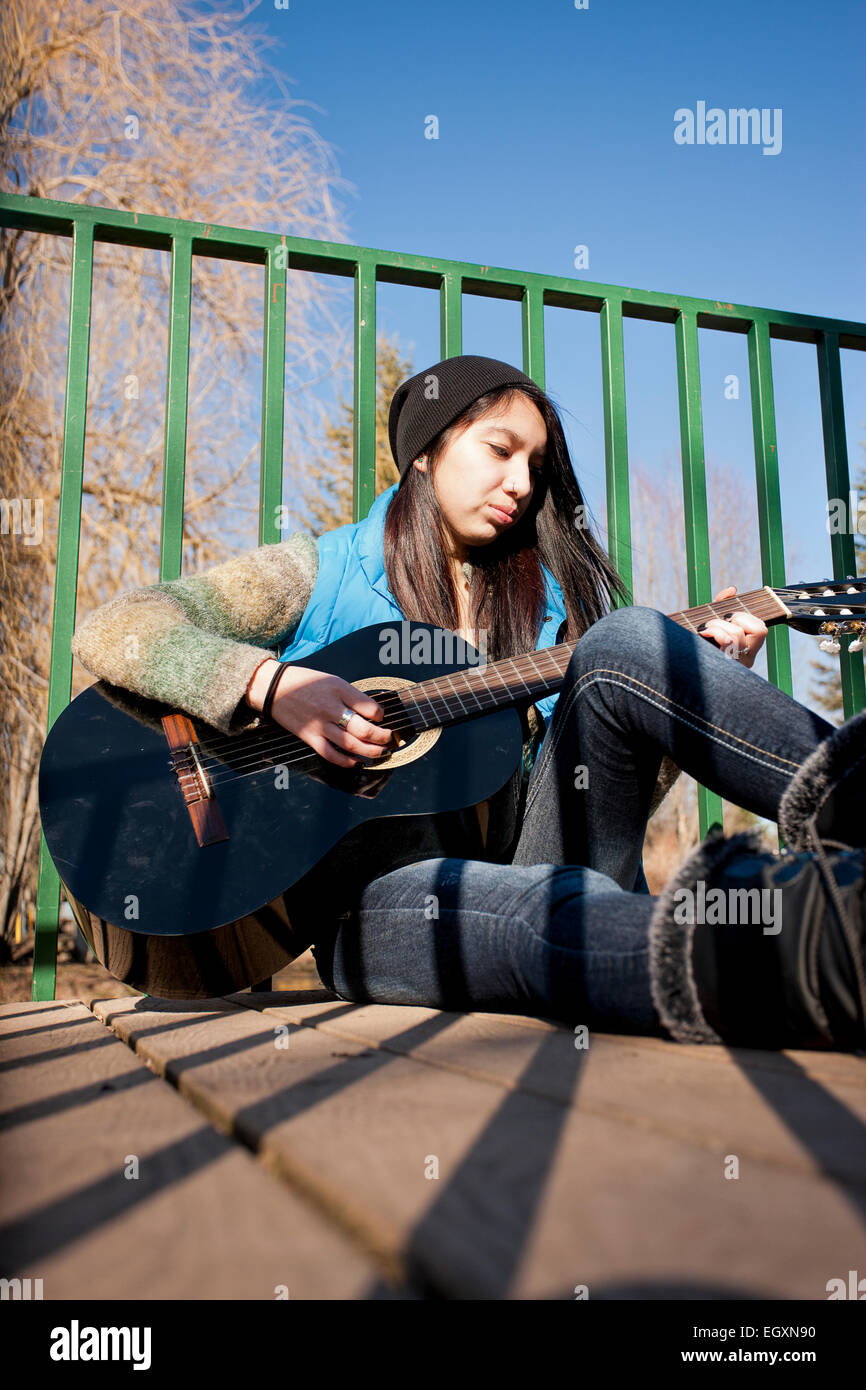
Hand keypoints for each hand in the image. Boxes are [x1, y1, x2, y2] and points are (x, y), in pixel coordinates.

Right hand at [246, 660, 393, 766]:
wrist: (274, 688)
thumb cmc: (306, 682)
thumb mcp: (332, 680)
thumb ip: (351, 695)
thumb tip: (372, 712)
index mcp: (339, 690)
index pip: (369, 707)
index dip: (380, 715)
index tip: (381, 717)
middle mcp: (330, 708)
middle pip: (363, 729)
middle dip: (381, 737)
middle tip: (389, 739)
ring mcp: (319, 725)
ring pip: (351, 745)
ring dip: (370, 751)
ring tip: (381, 752)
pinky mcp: (309, 737)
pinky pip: (331, 754)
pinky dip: (346, 761)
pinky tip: (357, 762)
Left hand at [699, 585, 767, 668]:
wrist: (680, 662)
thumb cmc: (697, 642)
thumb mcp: (711, 622)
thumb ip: (722, 604)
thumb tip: (732, 589)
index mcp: (748, 650)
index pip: (761, 629)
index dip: (746, 618)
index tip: (728, 617)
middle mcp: (747, 659)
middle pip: (757, 630)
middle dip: (734, 618)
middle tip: (713, 623)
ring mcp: (738, 665)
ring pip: (738, 634)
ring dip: (719, 624)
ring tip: (705, 628)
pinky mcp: (725, 666)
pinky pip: (728, 641)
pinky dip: (715, 631)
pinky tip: (703, 632)